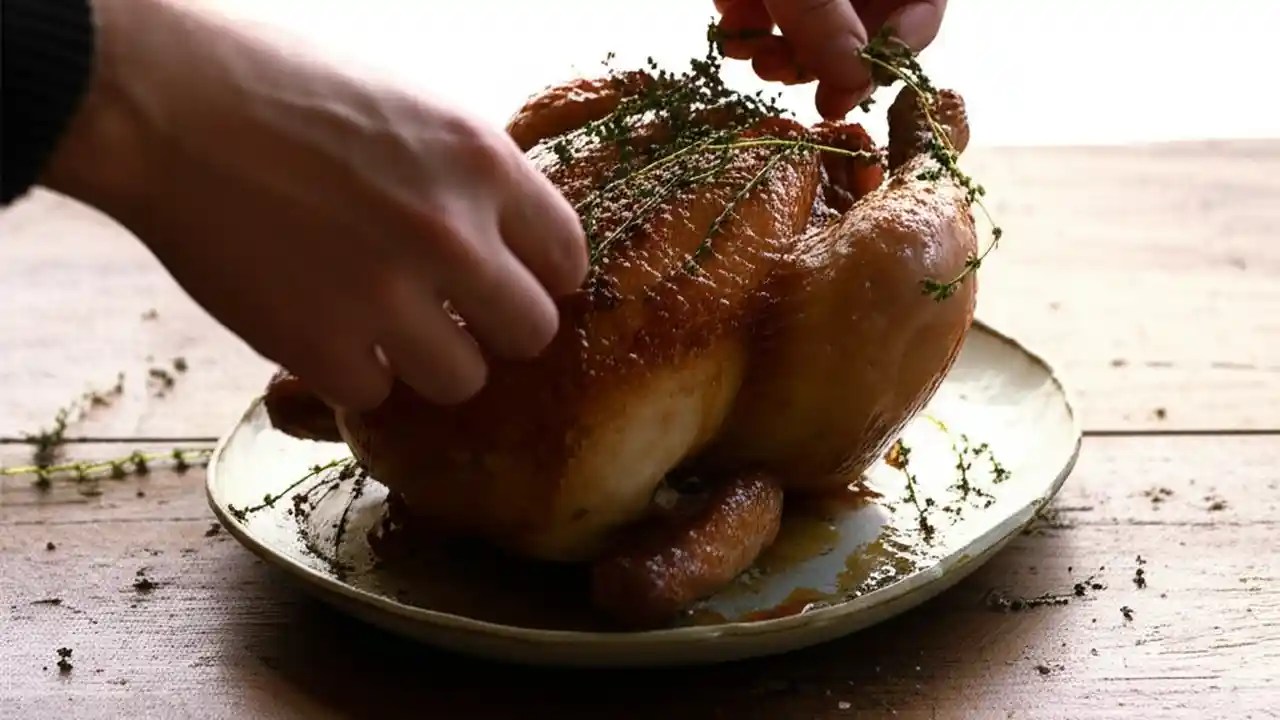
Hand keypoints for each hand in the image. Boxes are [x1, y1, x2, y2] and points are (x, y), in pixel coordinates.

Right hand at [42, 0, 587, 410]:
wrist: (164, 105)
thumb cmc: (285, 89)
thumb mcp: (413, 106)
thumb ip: (473, 177)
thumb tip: (512, 240)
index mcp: (482, 162)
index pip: (567, 258)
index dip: (539, 276)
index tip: (509, 281)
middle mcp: (451, 234)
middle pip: (530, 332)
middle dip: (494, 329)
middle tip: (454, 316)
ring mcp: (387, 295)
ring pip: (462, 380)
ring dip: (427, 361)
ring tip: (383, 325)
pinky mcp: (319, 344)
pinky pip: (373, 394)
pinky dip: (350, 372)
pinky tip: (322, 328)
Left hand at [713, 0, 947, 118]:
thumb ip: (825, 19)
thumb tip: (851, 85)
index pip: (923, 6)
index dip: (890, 53)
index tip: (844, 89)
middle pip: (862, 25)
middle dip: (817, 58)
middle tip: (781, 75)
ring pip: (812, 22)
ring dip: (779, 48)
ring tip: (753, 53)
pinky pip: (772, 5)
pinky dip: (750, 20)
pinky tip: (730, 22)